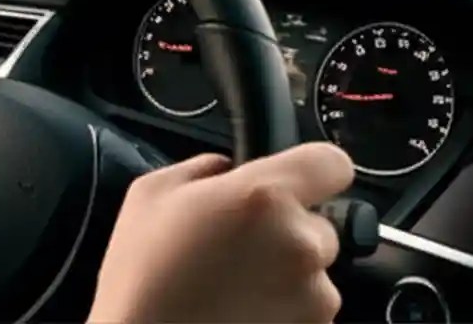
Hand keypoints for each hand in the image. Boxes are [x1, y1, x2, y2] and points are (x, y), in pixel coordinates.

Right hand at [89, 142, 354, 323]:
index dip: (313, 170)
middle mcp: (299, 243)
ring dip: (286, 276)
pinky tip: (240, 311)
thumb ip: (204, 169)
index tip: (296, 182)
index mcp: (263, 197)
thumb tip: (226, 169)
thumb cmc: (142, 279)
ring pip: (315, 273)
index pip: (331, 163)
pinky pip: (308, 311)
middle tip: (238, 248)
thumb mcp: (151, 195)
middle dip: (287, 233)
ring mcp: (313, 296)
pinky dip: (284, 310)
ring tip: (233, 287)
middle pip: (320, 225)